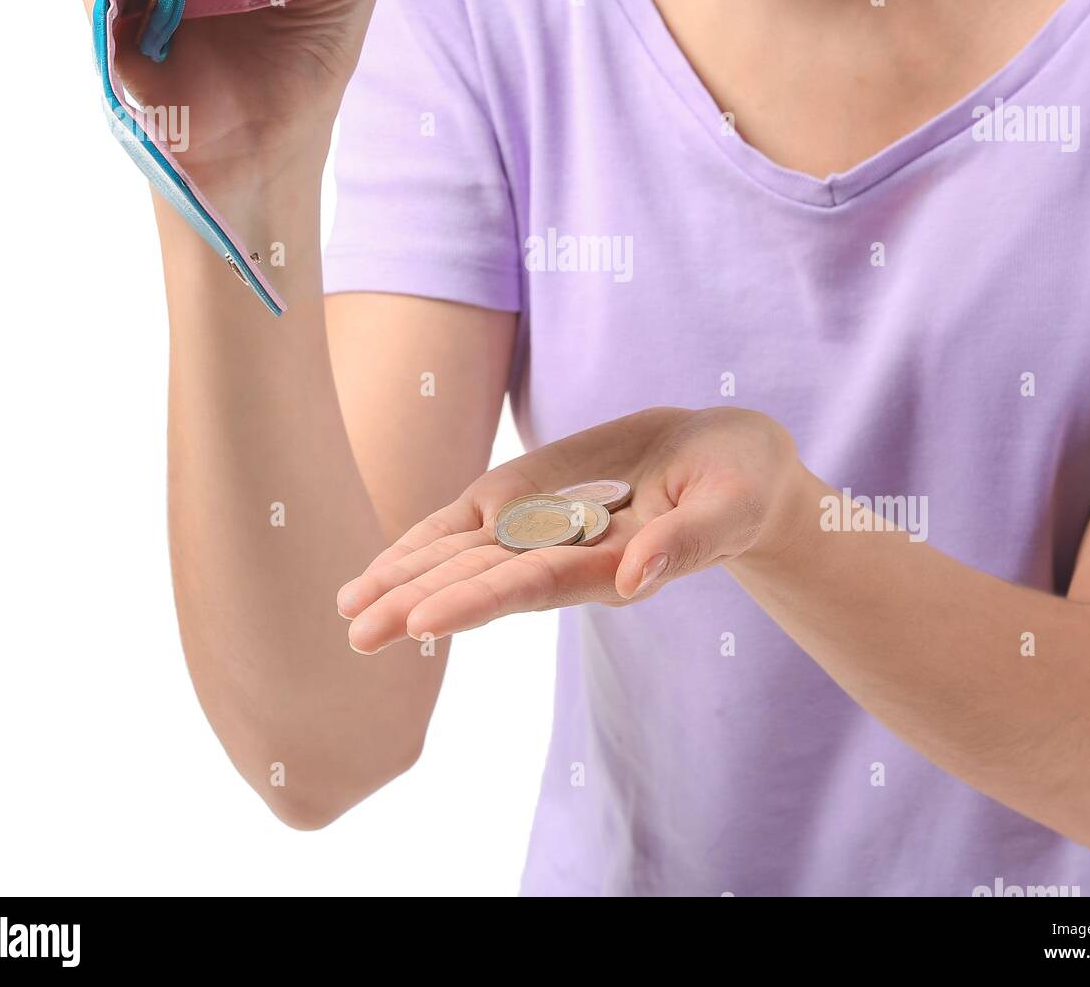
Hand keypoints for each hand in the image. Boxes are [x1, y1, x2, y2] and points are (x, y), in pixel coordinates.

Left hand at [337, 406, 808, 651]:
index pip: (533, 586)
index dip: (477, 602)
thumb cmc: (741, 485)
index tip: (422, 621)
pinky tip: (381, 568)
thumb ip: (685, 543)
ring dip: (406, 579)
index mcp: (611, 568)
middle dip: (417, 601)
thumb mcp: (730, 506)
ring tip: (348, 607)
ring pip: (464, 556)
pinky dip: (425, 543)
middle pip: (481, 580)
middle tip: (356, 631)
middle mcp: (565, 557)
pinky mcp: (533, 497)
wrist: (726, 458)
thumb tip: (636, 576)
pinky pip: (471, 521)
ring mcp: (543, 527)